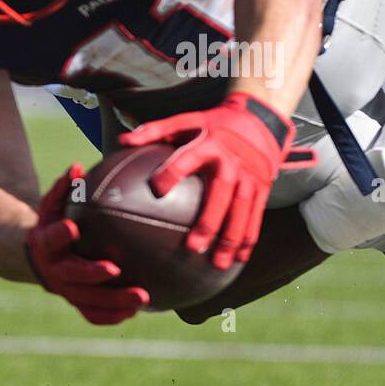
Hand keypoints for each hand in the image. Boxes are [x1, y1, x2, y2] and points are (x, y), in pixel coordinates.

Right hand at [26, 164, 148, 324]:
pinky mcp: (76, 302)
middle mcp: (53, 270)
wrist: (38, 256)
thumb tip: (77, 166)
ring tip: (142, 298)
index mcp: (46, 244)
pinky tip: (134, 311)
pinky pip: (92, 314)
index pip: (51, 238)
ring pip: (87, 301)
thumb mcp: (54, 203)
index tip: (73, 227)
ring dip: (114, 302)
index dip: (60, 234)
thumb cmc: (54, 222)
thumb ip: (64, 188)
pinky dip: (111, 316)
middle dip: (93, 273)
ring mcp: (65, 290)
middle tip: (116, 270)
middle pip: (72, 275)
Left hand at [118, 93, 312, 268]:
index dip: (172, 172)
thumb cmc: (213, 125)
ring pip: (241, 212)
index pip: (187, 158)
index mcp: (208, 144)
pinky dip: (248, 239)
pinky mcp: (262, 188)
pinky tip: (239, 260)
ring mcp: (249, 177)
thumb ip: (155, 131)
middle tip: (192, 247)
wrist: (259, 120)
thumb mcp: (186, 121)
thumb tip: (122, 140)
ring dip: (230, 239)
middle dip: (208, 221)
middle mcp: (230, 162)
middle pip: (220, 195)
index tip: (157, 190)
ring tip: (218, 265)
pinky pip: (255, 217)